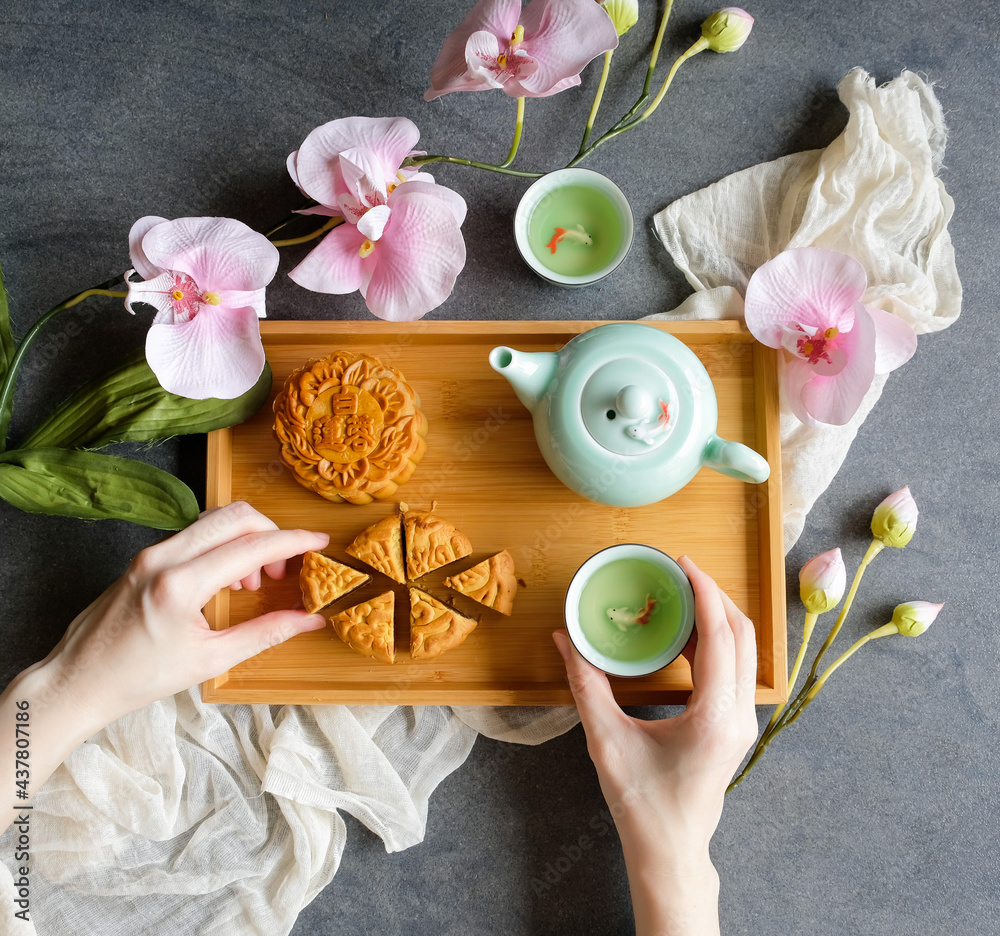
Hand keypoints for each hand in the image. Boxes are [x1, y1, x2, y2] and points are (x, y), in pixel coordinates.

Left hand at [1, 502, 328, 831]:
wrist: (77, 682)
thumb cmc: (137, 679)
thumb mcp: (210, 660)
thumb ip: (266, 633)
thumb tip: (310, 619)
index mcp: (180, 585)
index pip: (252, 546)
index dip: (294, 541)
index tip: (320, 544)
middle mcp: (163, 557)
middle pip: (236, 516)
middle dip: (273, 533)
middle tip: (286, 567)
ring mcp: (150, 552)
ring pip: (215, 519)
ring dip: (247, 539)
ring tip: (255, 582)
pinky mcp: (145, 556)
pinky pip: (196, 534)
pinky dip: (223, 545)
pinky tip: (227, 580)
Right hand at [552, 555, 757, 935]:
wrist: (670, 849)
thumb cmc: (640, 802)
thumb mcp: (605, 740)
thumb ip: (585, 684)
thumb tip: (563, 639)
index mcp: (714, 716)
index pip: (720, 637)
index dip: (705, 594)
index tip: (684, 565)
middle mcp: (739, 715)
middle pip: (743, 636)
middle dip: (715, 596)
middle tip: (681, 572)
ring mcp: (743, 722)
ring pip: (745, 652)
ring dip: (718, 617)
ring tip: (683, 595)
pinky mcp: (735, 726)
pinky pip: (736, 669)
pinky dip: (716, 642)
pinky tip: (686, 634)